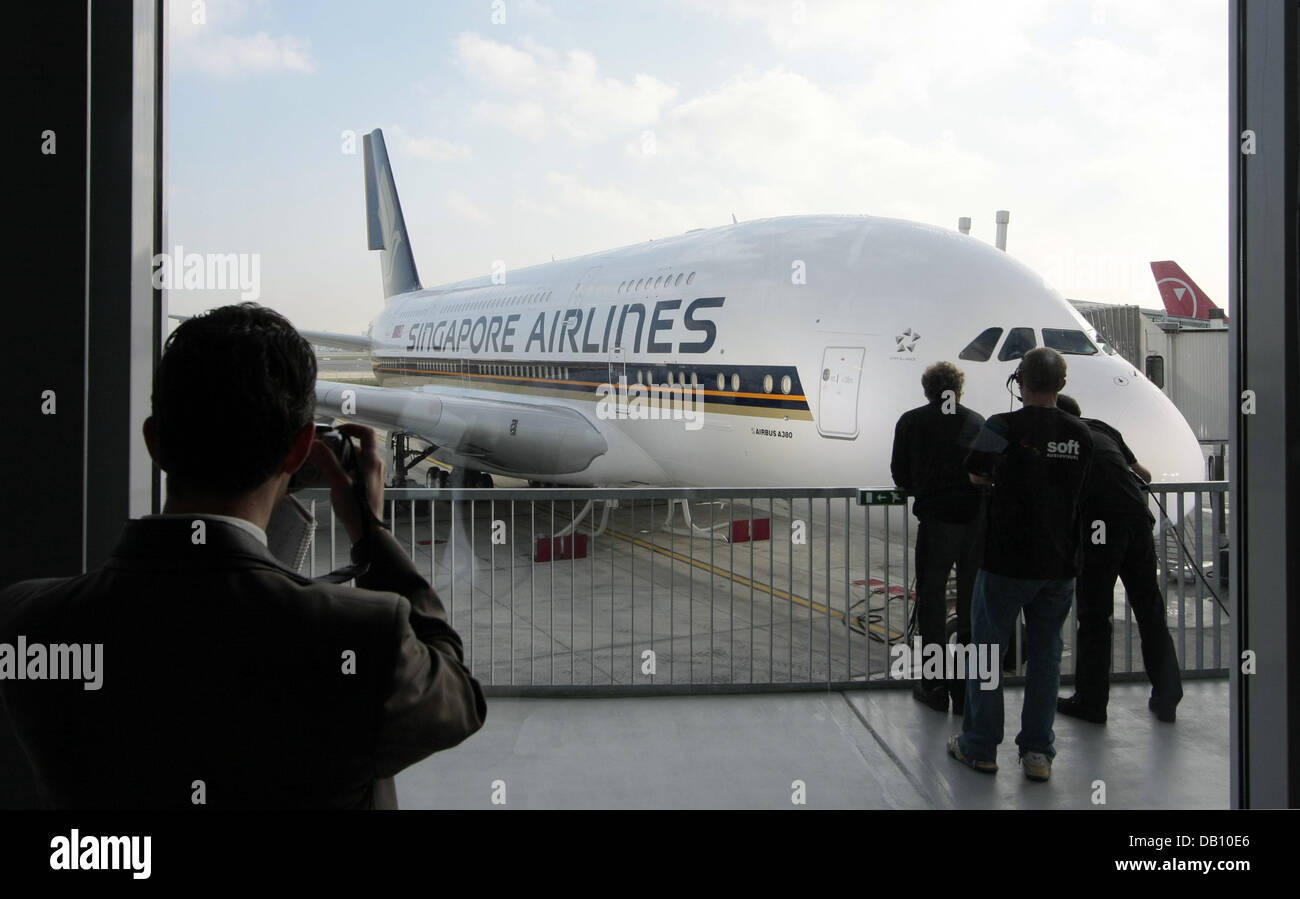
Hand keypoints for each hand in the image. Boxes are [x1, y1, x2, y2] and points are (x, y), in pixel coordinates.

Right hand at [308, 424, 385, 542]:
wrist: (367, 531)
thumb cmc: (356, 508)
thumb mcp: (338, 483)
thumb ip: (327, 462)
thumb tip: (316, 443)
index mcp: (372, 461)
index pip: (367, 433)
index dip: (352, 427)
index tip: (336, 430)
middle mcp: (377, 465)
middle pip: (360, 445)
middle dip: (341, 444)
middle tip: (325, 449)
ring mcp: (375, 475)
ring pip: (358, 458)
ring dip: (342, 456)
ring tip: (326, 463)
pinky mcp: (371, 484)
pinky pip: (359, 468)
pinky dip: (346, 466)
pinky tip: (333, 476)